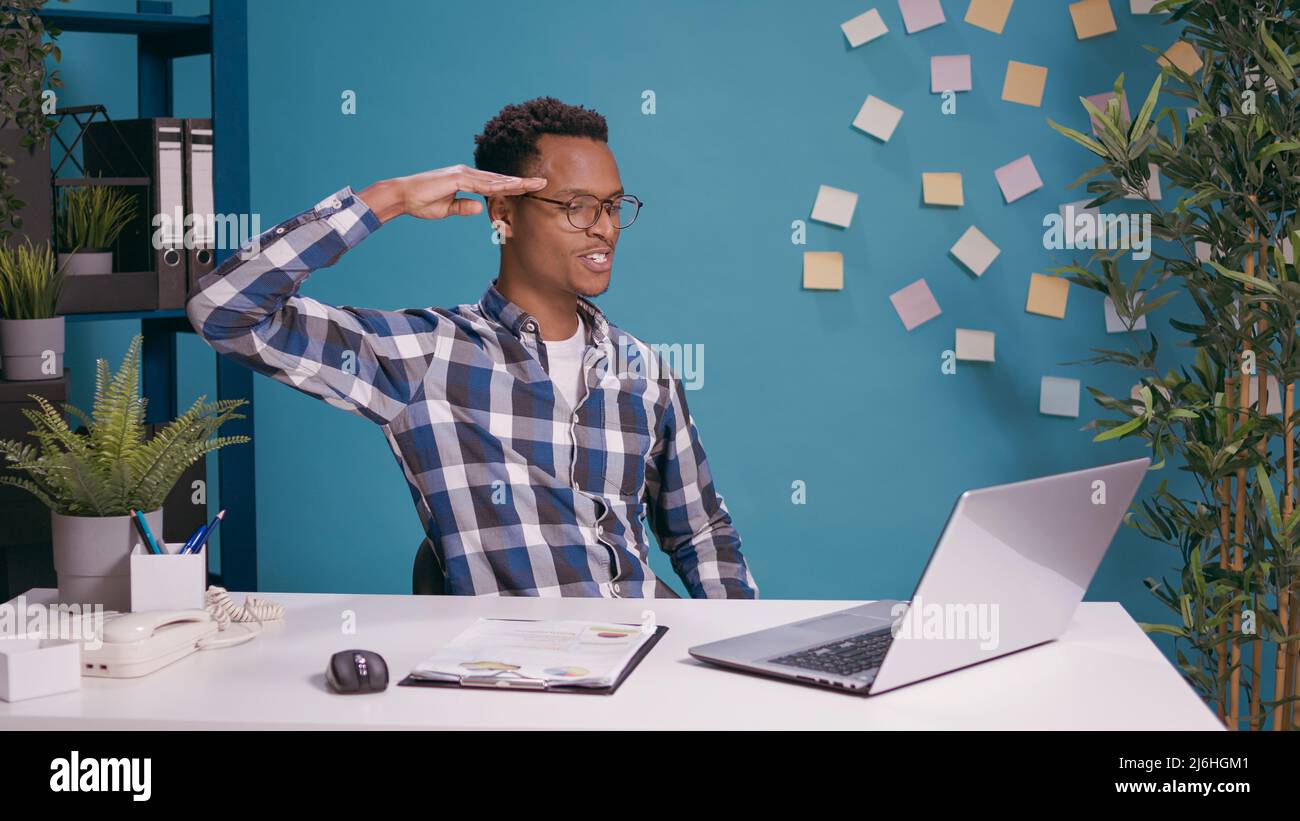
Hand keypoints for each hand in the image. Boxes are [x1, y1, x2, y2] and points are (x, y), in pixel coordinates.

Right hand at [358, 165, 546, 222]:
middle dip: (521, 181)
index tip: (530, 188)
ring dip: (514, 182)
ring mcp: (462, 174)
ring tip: (533, 184)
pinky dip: (496, 185)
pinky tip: (510, 187)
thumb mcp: (447, 209)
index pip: (495, 184)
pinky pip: (480, 183)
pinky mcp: (456, 178)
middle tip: (542, 182)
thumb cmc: (422, 202)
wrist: (403, 196)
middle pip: (500, 179)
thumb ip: (463, 207)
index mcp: (466, 180)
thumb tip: (480, 208)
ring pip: (494, 179)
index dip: (513, 186)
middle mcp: (467, 174)